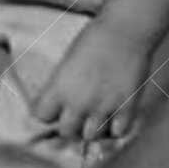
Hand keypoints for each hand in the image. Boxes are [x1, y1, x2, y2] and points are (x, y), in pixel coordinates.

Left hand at [30, 20, 152, 141]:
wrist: (125, 31)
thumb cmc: (93, 40)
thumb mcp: (66, 63)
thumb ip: (61, 86)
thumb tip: (60, 104)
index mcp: (58, 89)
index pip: (42, 116)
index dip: (47, 114)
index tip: (53, 109)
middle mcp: (78, 102)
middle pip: (66, 132)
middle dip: (69, 125)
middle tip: (76, 116)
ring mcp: (103, 107)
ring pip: (91, 136)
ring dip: (92, 129)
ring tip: (95, 118)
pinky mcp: (127, 107)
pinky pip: (118, 133)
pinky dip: (116, 129)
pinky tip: (115, 118)